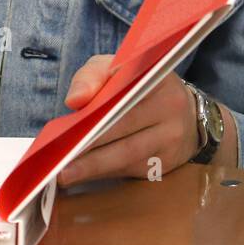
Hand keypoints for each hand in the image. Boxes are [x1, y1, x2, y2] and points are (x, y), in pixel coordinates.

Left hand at [56, 54, 199, 186]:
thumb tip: (75, 100)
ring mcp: (172, 138)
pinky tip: (84, 175)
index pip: (124, 91)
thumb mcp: (116, 69)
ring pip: (127, 155)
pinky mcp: (168, 163)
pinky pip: (132, 169)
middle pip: (123, 128)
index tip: (71, 127)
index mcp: (157, 77)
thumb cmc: (139, 86)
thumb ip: (92, 76)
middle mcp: (171, 107)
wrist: (184, 112)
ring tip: (66, 174)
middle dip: (89, 146)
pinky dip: (106, 173)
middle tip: (59, 160)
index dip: (98, 109)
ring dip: (94, 167)